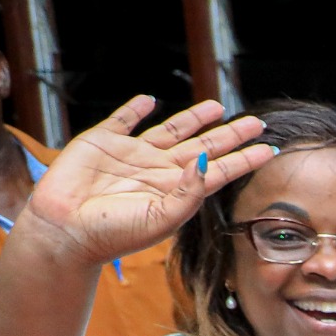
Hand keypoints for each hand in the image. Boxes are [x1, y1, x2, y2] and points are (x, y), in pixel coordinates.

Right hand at [22, 97, 271, 267]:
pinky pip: (122, 120)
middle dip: (229, 135)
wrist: (66, 231)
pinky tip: (149, 101)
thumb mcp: (162, 218)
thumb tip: (207, 162)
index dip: (244, 160)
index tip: (269, 149)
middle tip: (256, 123)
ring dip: (194, 118)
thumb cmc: (115, 234)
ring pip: (171, 130)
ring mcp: (132, 155)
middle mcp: (159, 170)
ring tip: (217, 106)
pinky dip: (135, 109)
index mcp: (177, 190)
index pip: (219, 170)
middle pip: (203, 146)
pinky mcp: (102, 141)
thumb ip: (189, 193)